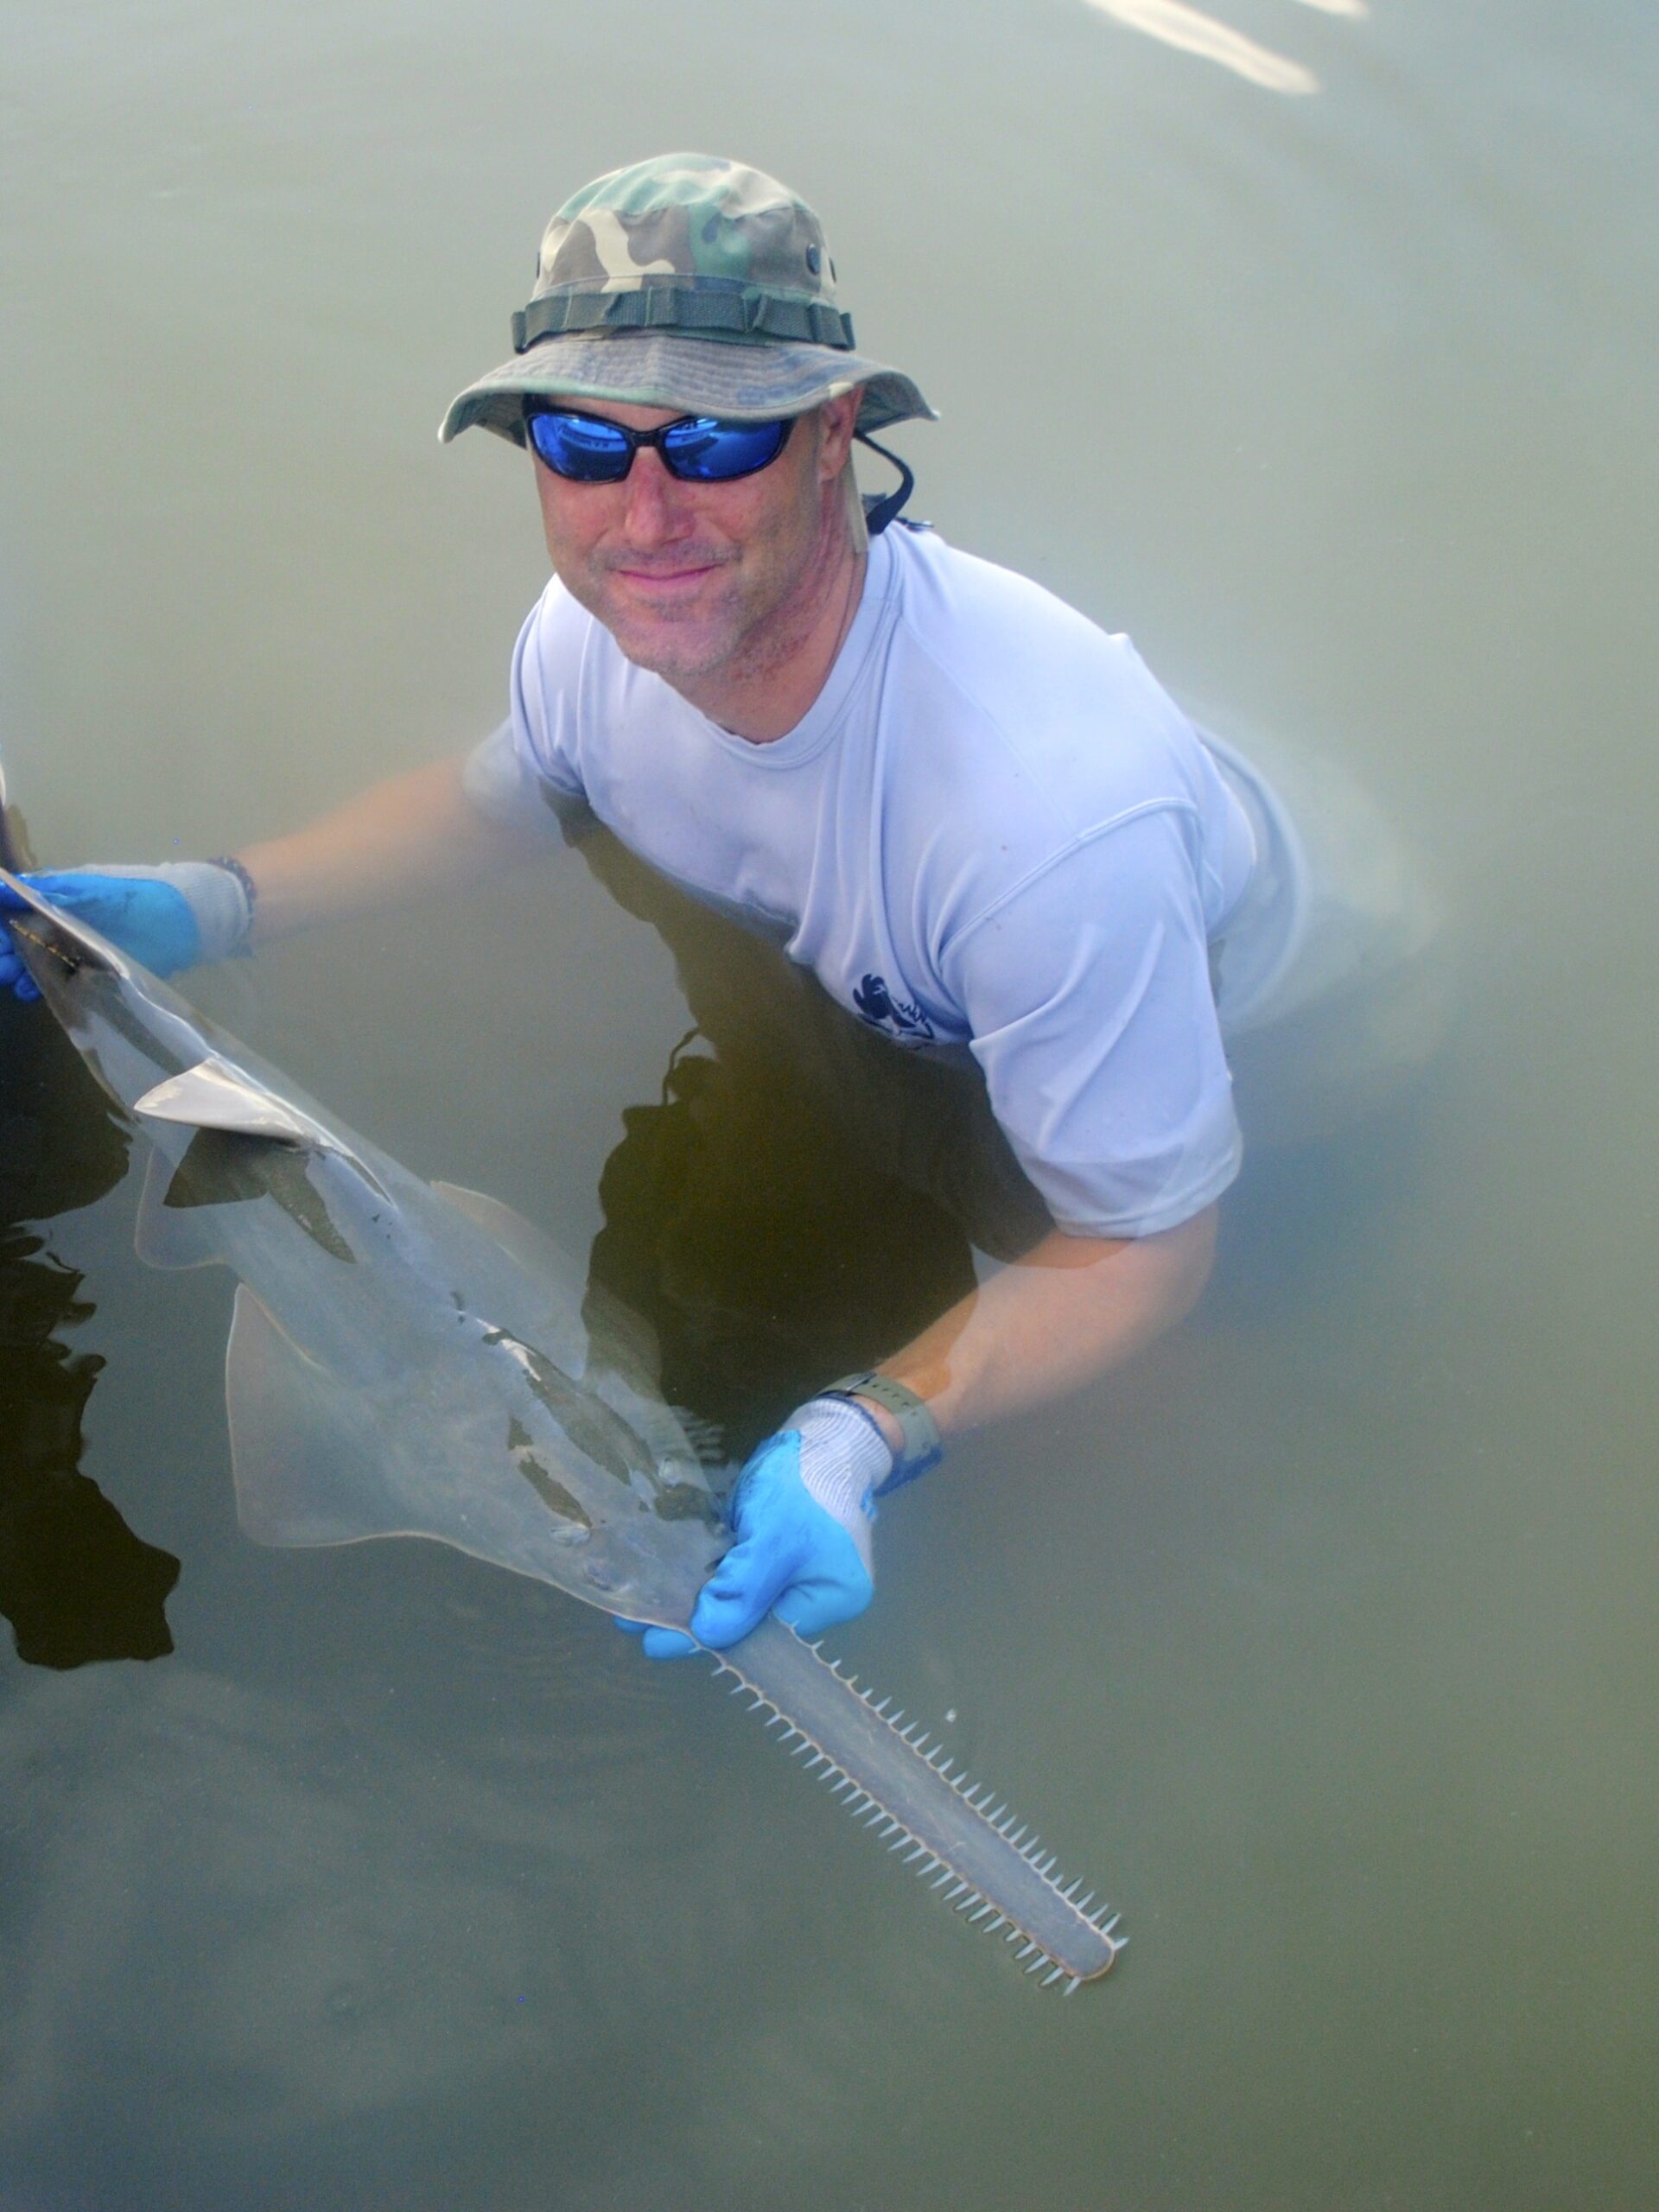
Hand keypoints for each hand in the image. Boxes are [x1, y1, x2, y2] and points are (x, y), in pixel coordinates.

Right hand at [0, 864, 250, 998]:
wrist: (193, 924)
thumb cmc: (145, 898)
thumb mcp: (98, 891)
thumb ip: (54, 891)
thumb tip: (4, 888)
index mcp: (63, 898)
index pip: (17, 908)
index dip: (3, 924)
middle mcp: (66, 924)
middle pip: (23, 938)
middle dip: (8, 952)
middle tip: (4, 967)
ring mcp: (81, 950)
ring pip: (39, 961)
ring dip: (24, 971)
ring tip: (18, 982)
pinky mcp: (98, 973)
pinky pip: (64, 981)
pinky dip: (47, 986)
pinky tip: (36, 991)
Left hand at [619, 1397, 891, 1659]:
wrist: (820, 1431)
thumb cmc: (805, 1483)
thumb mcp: (773, 1539)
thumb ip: (742, 1590)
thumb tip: (706, 1635)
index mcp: (830, 1599)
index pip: (766, 1634)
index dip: (713, 1639)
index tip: (658, 1643)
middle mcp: (815, 1592)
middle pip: (750, 1617)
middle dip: (696, 1619)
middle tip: (639, 1625)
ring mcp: (794, 1568)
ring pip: (738, 1592)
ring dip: (693, 1596)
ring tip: (639, 1607)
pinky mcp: (775, 1546)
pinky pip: (737, 1568)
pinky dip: (704, 1573)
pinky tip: (665, 1577)